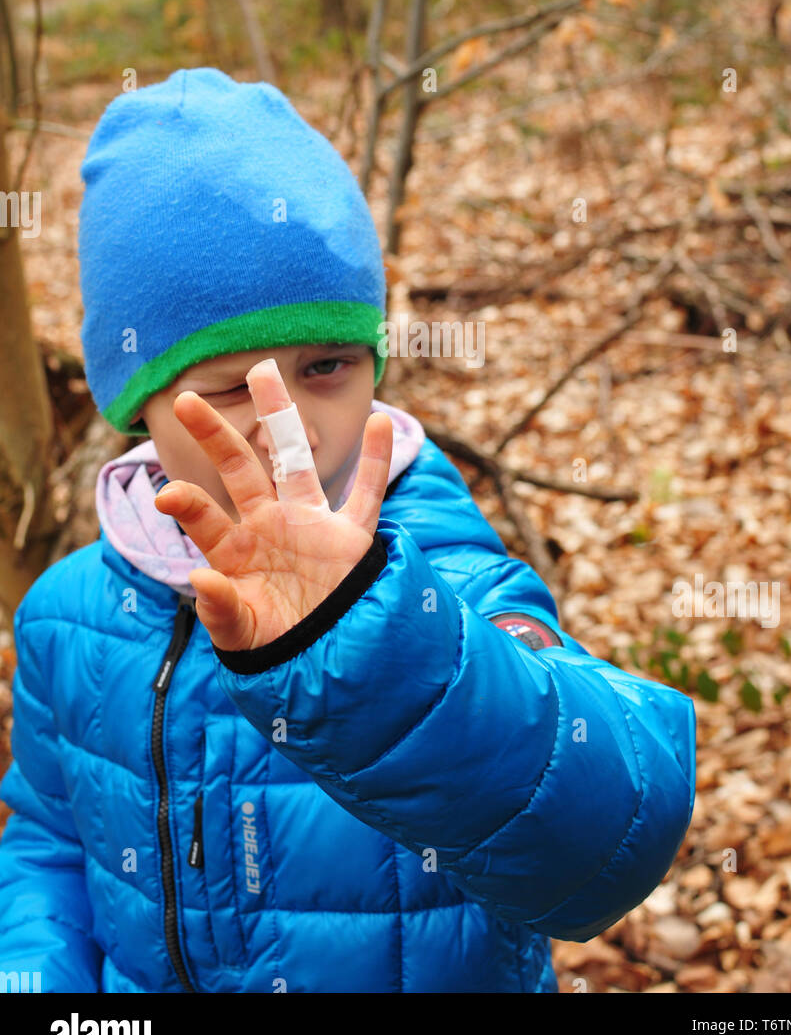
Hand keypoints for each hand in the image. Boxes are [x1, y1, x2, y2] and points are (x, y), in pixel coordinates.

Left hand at [153, 362, 392, 650]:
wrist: (329, 662)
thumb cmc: (278, 649)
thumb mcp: (245, 636)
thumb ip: (222, 612)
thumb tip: (199, 580)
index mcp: (237, 552)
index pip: (207, 519)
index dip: (189, 505)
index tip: (166, 495)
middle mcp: (269, 527)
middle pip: (240, 470)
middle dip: (215, 436)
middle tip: (184, 400)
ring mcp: (310, 526)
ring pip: (296, 462)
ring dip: (281, 419)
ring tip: (264, 372)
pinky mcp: (351, 538)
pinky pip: (367, 492)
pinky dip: (377, 459)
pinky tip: (380, 420)